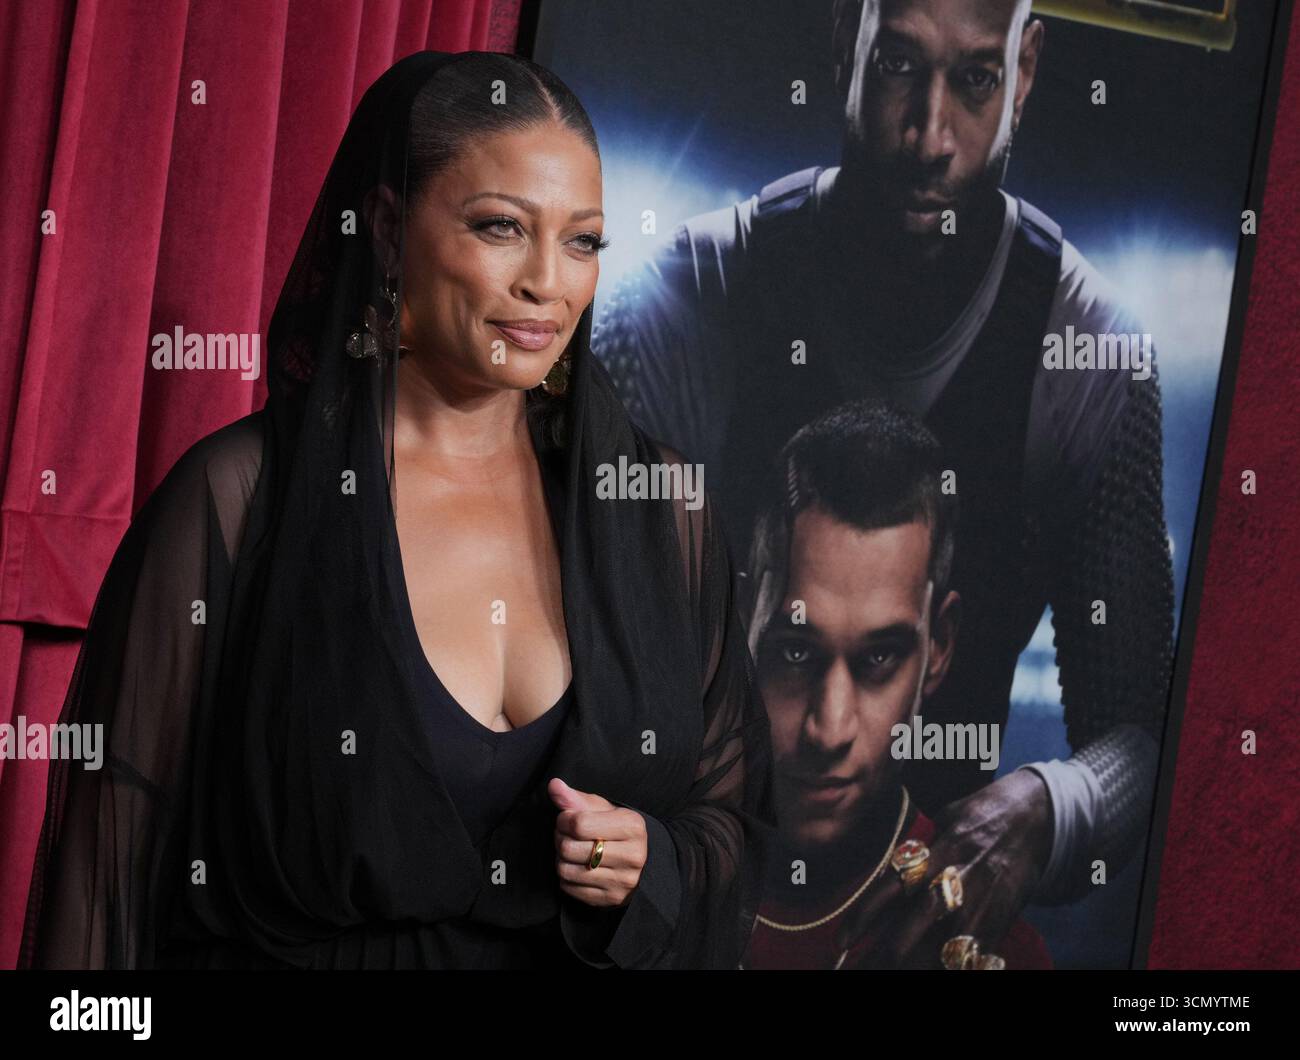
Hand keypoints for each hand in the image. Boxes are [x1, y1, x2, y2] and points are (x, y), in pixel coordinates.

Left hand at [548, 777, 647, 909]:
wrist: (644, 862)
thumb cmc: (618, 830)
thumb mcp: (604, 809)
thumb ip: (576, 798)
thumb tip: (554, 785)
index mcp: (632, 827)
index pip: (579, 823)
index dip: (564, 819)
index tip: (566, 818)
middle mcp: (632, 855)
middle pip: (569, 848)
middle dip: (560, 838)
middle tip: (567, 835)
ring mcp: (622, 881)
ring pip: (566, 869)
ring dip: (560, 858)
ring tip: (570, 850)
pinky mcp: (610, 899)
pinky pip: (569, 887)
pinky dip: (565, 876)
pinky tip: (576, 866)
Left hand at [835, 769, 1053, 968]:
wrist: (1036, 819)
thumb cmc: (981, 817)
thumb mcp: (943, 822)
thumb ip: (917, 853)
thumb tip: (886, 880)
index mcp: (938, 852)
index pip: (891, 889)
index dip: (863, 918)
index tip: (842, 942)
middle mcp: (956, 884)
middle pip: (909, 932)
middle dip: (878, 959)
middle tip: (852, 971)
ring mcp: (979, 911)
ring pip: (936, 955)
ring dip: (906, 969)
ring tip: (878, 974)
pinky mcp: (998, 927)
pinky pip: (969, 962)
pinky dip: (948, 969)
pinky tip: (928, 972)